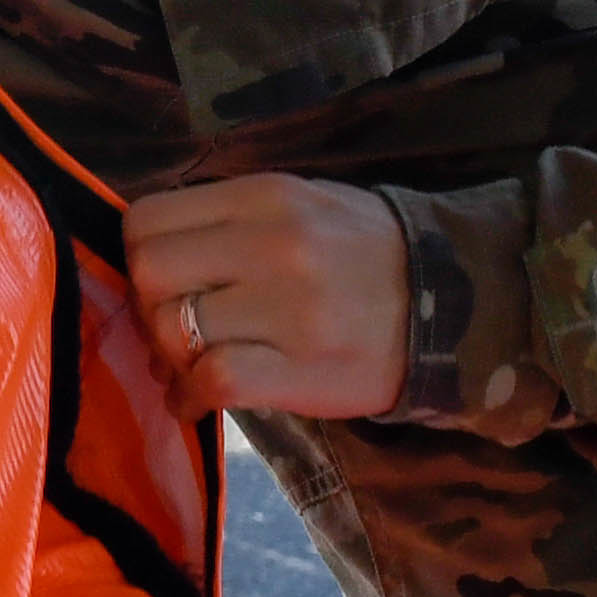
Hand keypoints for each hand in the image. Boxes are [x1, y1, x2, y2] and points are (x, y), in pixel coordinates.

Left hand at [120, 173, 409, 420]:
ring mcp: (291, 308)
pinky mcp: (304, 369)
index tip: (163, 283)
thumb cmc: (362, 255)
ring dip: (167, 359)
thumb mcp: (298, 205)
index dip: (139, 257)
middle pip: (150, 274)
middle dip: (146, 308)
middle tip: (170, 330)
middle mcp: (275, 244)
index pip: (147, 220)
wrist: (456, 302)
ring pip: (174, 329)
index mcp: (264, 196)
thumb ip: (226, 220)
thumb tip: (145, 258)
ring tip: (188, 368)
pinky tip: (195, 400)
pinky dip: (189, 397)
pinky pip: (213, 380)